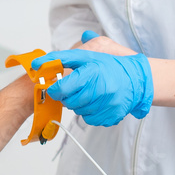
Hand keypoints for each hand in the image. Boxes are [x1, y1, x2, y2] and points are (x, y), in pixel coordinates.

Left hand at [32, 32, 153, 126]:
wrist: (136, 79)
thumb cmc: (109, 66)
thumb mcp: (87, 55)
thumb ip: (62, 57)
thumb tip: (38, 63)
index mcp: (92, 71)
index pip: (62, 87)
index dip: (55, 89)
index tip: (55, 86)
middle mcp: (100, 89)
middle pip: (68, 101)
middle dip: (67, 96)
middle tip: (74, 89)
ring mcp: (107, 104)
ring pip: (78, 111)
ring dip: (79, 104)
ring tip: (89, 93)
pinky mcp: (111, 116)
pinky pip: (90, 119)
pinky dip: (89, 113)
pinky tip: (97, 102)